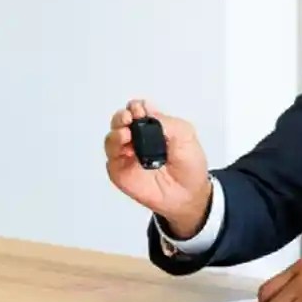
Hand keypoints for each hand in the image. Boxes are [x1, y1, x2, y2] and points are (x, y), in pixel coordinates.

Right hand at [104, 99, 211, 237]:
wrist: (188, 194)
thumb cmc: (189, 166)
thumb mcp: (185, 135)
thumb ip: (166, 121)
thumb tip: (147, 110)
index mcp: (152, 126)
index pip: (136, 109)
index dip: (136, 107)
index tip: (140, 110)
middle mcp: (137, 138)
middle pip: (120, 120)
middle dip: (122, 116)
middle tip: (129, 118)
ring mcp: (127, 154)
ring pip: (112, 137)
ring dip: (116, 132)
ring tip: (126, 134)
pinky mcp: (121, 171)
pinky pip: (111, 159)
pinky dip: (115, 152)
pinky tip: (127, 151)